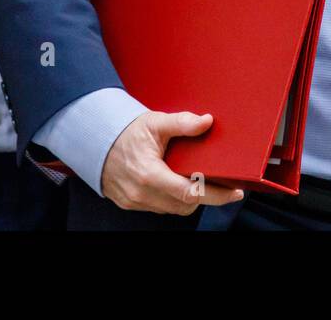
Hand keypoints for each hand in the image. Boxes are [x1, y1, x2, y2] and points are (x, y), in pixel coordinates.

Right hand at [99, 111, 244, 214]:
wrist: (95, 140)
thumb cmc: (126, 132)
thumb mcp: (155, 122)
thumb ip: (182, 123)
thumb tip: (207, 121)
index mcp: (149, 174)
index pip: (191, 193)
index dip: (217, 195)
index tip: (235, 192)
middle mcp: (141, 193)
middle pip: (185, 205)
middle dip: (207, 197)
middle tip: (224, 185)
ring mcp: (135, 201)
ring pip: (174, 209)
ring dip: (189, 199)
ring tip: (201, 182)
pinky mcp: (130, 204)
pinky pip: (160, 207)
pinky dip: (173, 199)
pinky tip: (179, 183)